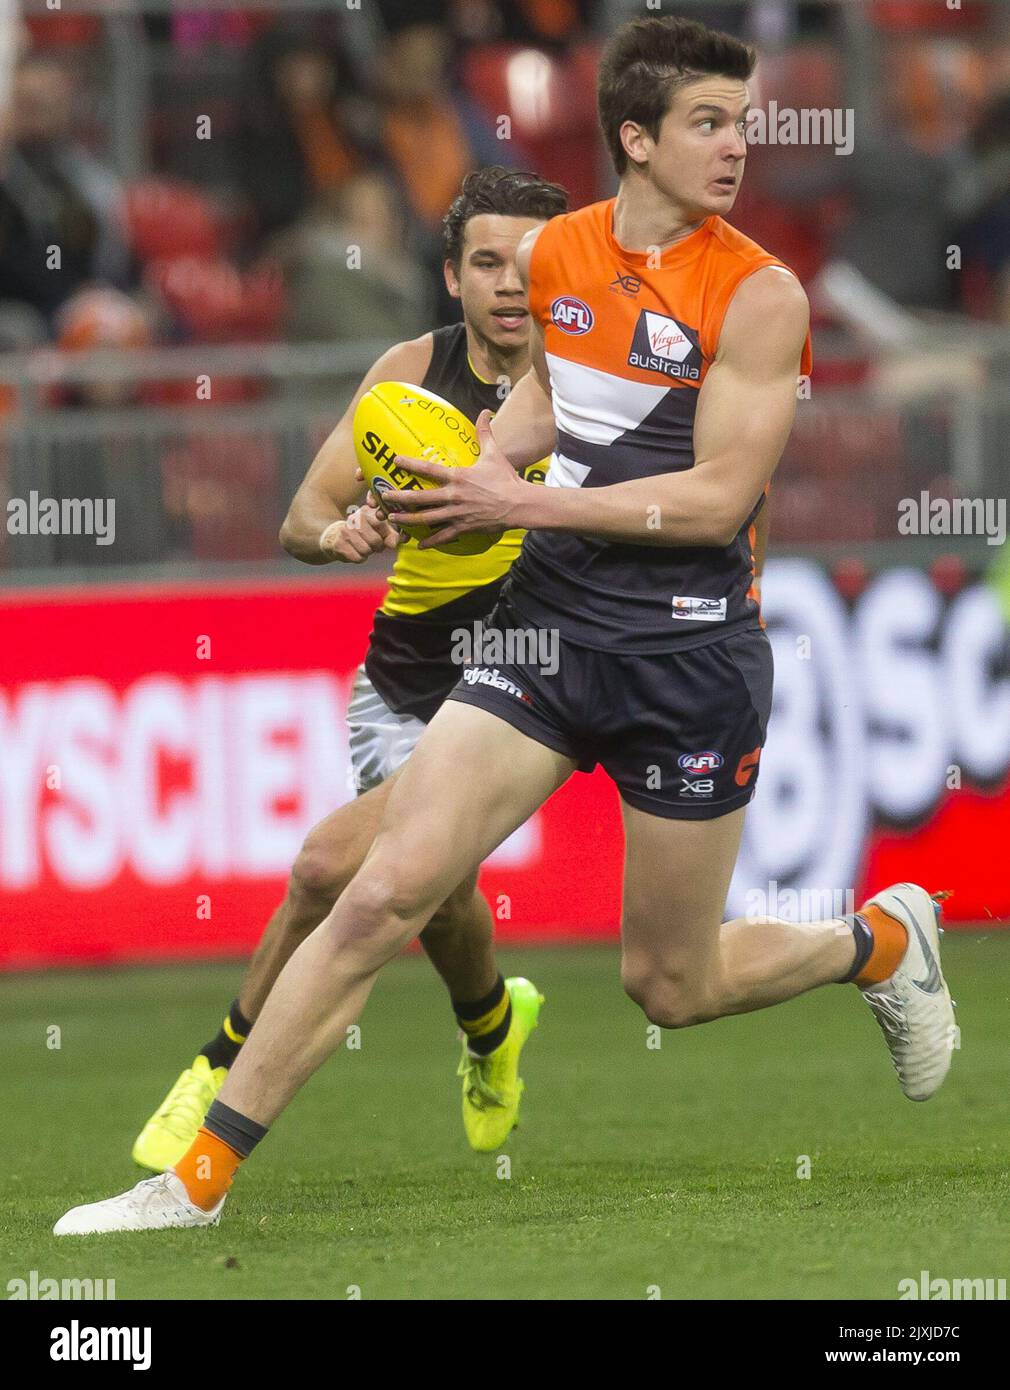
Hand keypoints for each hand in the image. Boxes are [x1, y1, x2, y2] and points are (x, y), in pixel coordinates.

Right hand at [319, 503, 401, 562]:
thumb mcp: (379, 529)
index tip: (384, 536)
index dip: (386, 534)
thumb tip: (393, 544)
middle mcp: (355, 519)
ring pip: (367, 550)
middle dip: (378, 546)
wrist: (335, 536)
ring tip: (363, 546)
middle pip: (376, 540)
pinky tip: (355, 551)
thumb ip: (391, 534)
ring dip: (368, 552)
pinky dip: (360, 558)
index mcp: (366, 511)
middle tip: (372, 543)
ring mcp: (345, 532)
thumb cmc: (363, 533)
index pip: (381, 523)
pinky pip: (358, 558)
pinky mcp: (339, 545)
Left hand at [382, 410, 532, 549]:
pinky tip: (419, 545)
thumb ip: (485, 433)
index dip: (410, 464)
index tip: (395, 460)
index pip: (428, 469)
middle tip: (383, 497)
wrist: (519, 504)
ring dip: (407, 519)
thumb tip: (485, 412)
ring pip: (426, 519)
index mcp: (458, 476)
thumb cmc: (506, 478)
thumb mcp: (494, 454)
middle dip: (399, 497)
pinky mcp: (464, 527)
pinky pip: (443, 536)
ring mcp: (457, 513)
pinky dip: (431, 542)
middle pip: (420, 498)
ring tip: (392, 519)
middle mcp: (453, 496)